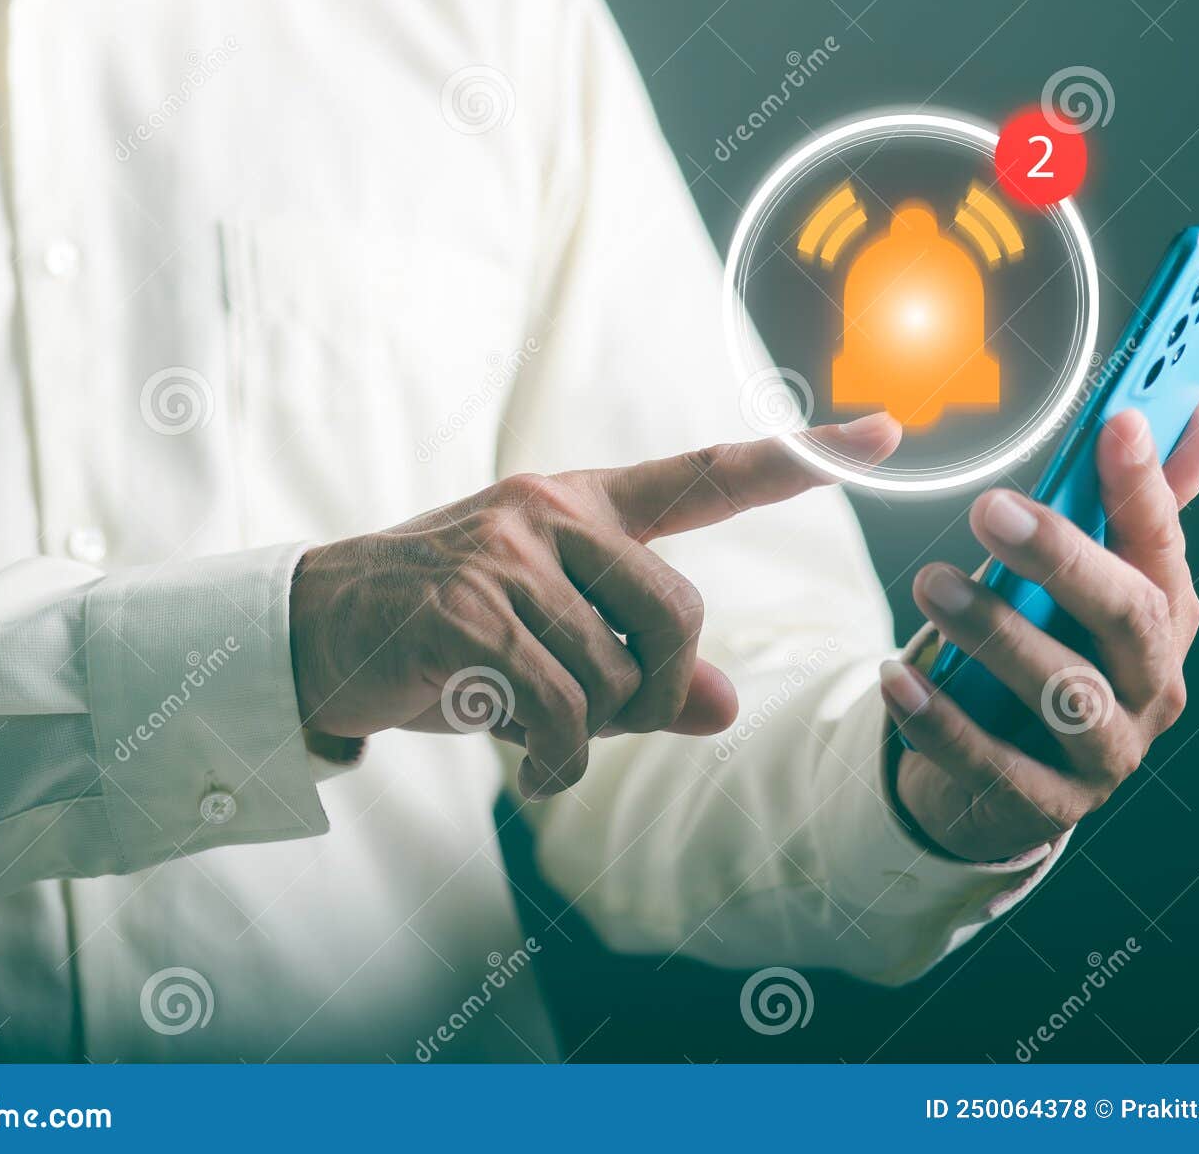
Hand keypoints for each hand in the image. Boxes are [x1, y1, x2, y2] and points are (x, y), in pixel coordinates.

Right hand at [292, 414, 900, 797]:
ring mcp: (506, 554)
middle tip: (616, 718)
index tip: (885, 434)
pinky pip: (566, 709)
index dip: (800, 457)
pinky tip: (535, 765)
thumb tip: (725, 707)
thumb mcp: (552, 644)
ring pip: (618, 674)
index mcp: (581, 503)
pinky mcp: (470, 612)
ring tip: (545, 737)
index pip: (705, 476)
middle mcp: (550, 511)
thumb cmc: (445, 633)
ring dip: (593, 732)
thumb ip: (642, 669)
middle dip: (661, 688)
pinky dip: (563, 759)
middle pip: (679, 614)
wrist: (313, 628)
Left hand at [883, 393, 1198, 861]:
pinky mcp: (1048, 804)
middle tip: (989, 507)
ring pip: (1066, 692)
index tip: (1116, 424)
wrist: (1007, 779)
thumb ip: (1134, 499)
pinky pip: (994, 764)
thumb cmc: (1051, 652)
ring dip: (997, 634)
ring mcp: (1106, 752)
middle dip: (1063, 557)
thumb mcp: (1087, 578)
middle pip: (1127, 616)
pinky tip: (894, 677)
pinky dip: (941, 720)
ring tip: (930, 584)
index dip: (1145, 486)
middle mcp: (1152, 685)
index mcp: (1164, 617)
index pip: (1165, 544)